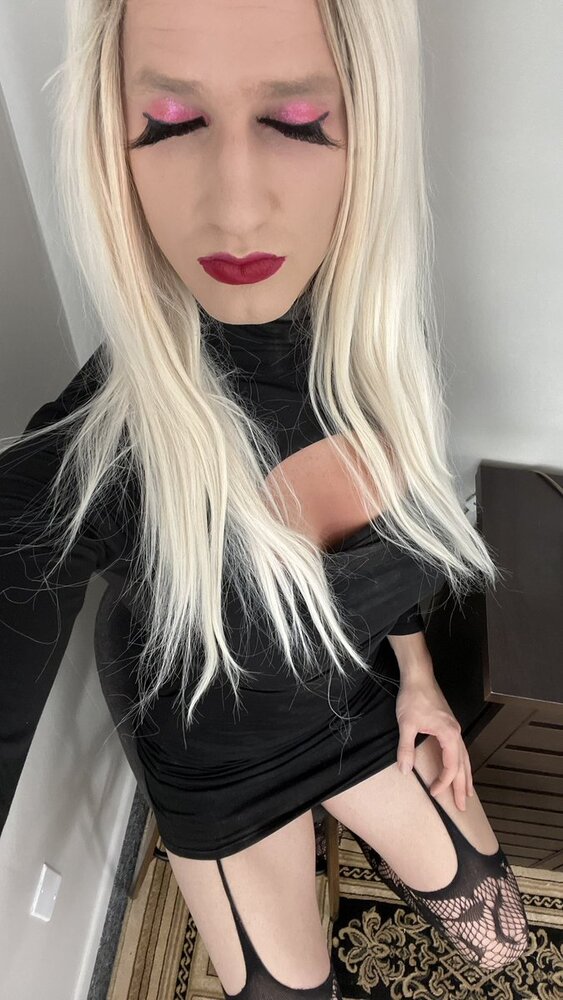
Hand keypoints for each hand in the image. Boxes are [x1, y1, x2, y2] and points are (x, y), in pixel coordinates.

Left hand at [395, 672, 474, 811]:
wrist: (418, 676)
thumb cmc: (413, 697)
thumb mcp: (406, 724)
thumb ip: (406, 748)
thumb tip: (404, 770)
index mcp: (449, 735)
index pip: (451, 767)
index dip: (443, 782)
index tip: (434, 792)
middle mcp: (456, 733)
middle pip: (463, 765)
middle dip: (462, 786)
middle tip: (463, 807)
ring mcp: (454, 729)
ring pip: (464, 758)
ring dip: (465, 776)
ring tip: (466, 792)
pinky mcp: (449, 725)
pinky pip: (460, 750)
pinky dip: (461, 763)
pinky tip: (458, 768)